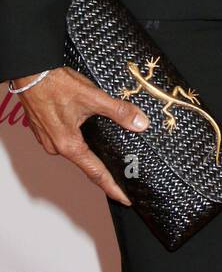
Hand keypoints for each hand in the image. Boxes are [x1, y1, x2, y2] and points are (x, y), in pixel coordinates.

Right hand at [11, 67, 149, 205]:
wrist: (31, 72)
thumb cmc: (56, 84)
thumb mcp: (93, 97)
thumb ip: (118, 111)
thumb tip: (140, 123)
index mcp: (69, 145)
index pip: (96, 173)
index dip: (112, 187)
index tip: (125, 199)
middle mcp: (56, 147)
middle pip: (85, 162)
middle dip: (103, 168)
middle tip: (123, 174)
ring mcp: (48, 140)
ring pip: (75, 150)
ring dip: (90, 150)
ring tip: (109, 153)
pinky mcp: (45, 130)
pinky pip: (66, 140)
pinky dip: (79, 140)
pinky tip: (88, 132)